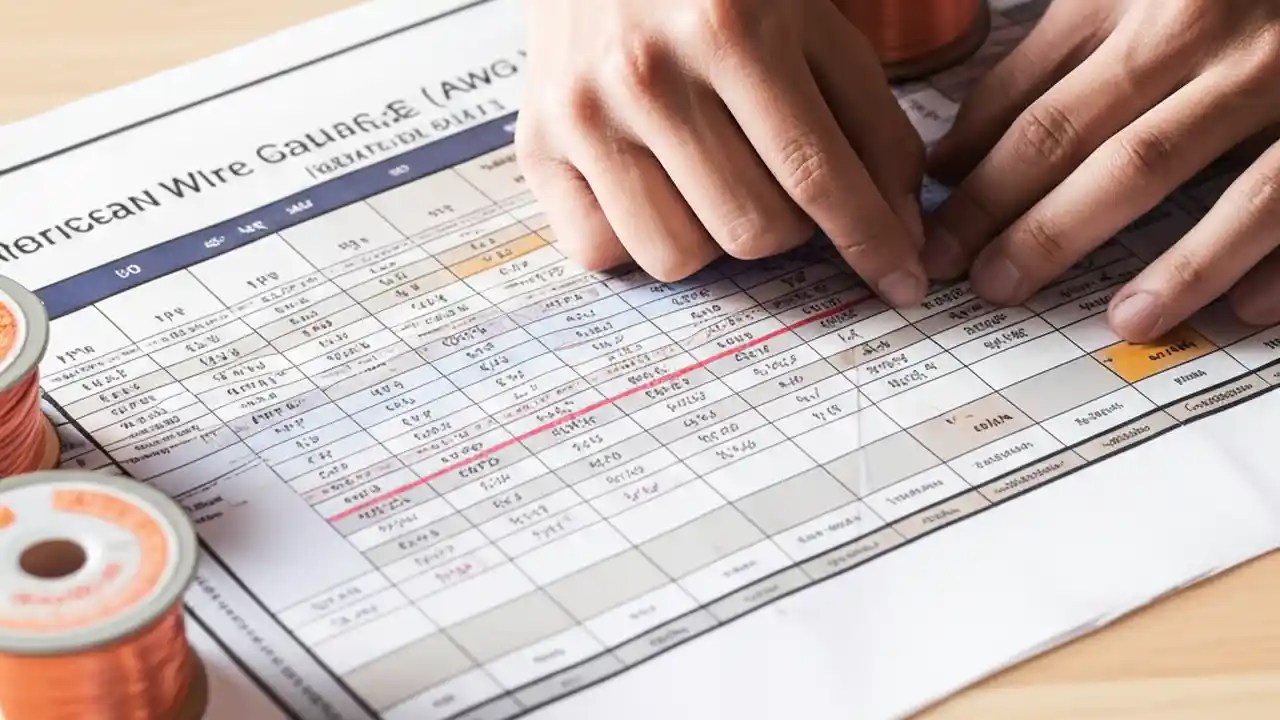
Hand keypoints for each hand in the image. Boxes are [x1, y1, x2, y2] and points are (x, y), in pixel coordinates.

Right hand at [515, 0, 927, 305]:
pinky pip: (600, 251)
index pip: (816, 173)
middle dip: (792, 228)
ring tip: (714, 183)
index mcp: (729, 27)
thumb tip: (897, 223)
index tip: (902, 280)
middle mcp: (647, 76)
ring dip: (714, 238)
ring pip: (677, 256)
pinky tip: (653, 188)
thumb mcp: (809, 18)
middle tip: (782, 184)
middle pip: (751, 231)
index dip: (870, 240)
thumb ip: (867, 117)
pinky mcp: (538, 144)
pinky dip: (637, 239)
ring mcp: (583, 114)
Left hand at [925, 0, 1279, 341]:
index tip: (942, 244)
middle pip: (1128, 162)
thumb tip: (952, 160)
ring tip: (1123, 323)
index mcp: (1152, 9)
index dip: (987, 192)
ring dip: (1182, 269)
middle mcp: (1227, 47)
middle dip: (1050, 235)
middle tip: (993, 288)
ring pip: (1241, 193)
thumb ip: (1033, 68)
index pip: (1051, 122)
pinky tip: (1246, 310)